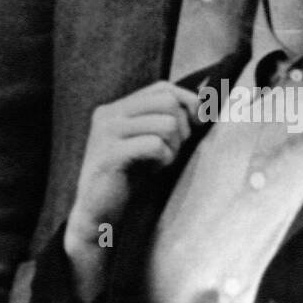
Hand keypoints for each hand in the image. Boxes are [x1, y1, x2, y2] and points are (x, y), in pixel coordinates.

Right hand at [64, 82, 198, 302]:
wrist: (98, 214)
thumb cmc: (128, 180)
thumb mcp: (146, 143)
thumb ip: (164, 121)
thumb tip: (204, 103)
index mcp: (116, 109)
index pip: (162, 88)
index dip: (187, 101)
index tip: (198, 124)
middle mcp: (109, 114)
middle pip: (167, 101)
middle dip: (182, 127)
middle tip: (174, 150)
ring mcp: (107, 132)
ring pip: (166, 123)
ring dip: (174, 146)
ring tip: (161, 162)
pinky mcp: (111, 154)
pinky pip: (155, 144)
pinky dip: (164, 159)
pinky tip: (154, 170)